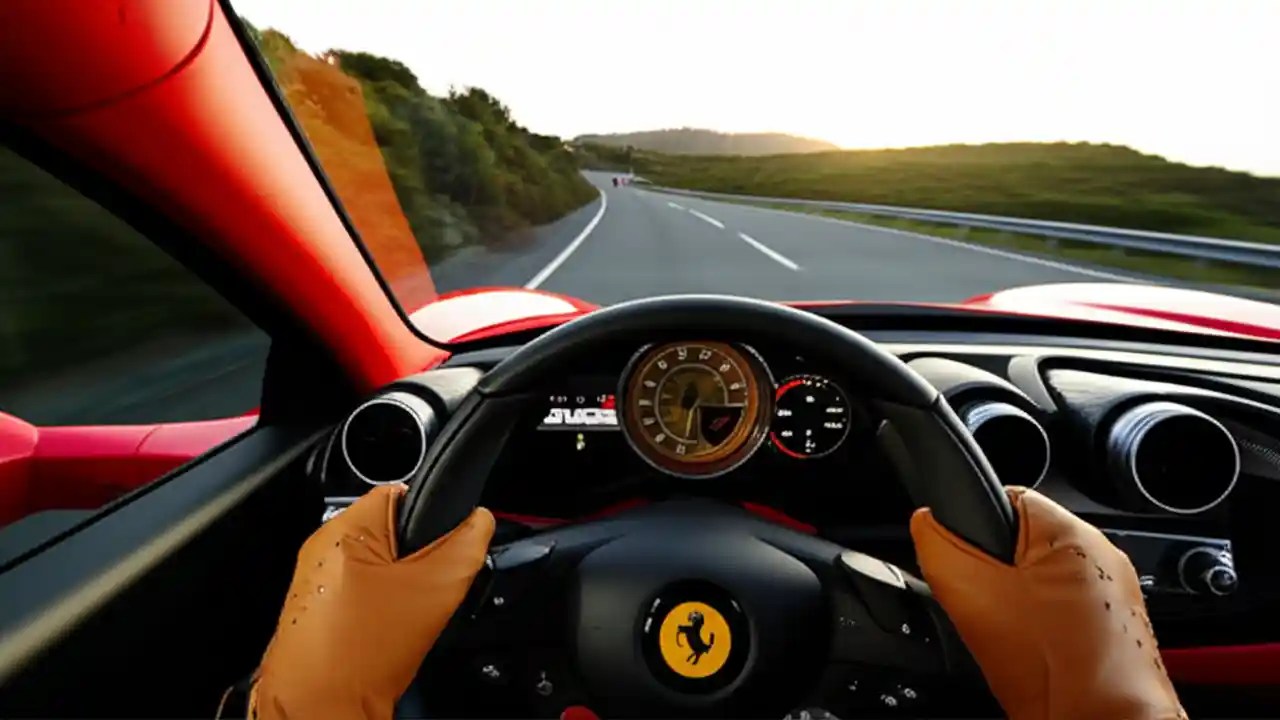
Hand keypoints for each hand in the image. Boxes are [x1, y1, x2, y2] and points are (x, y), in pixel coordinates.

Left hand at [249, 485, 493, 719]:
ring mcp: (315, 581)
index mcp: (344, 528)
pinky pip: (362, 594)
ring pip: (379, 566)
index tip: (444, 549)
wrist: (317, 711)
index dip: (432, 516)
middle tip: (424, 591)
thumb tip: (480, 518)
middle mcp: (321, 548)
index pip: (401, 492)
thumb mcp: (434, 591)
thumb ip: (464, 547)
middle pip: (392, 532)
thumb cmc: (361, 654)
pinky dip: (379, 608)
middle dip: (417, 558)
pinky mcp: (314, 611)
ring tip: (403, 616)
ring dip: (400, 585)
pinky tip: (384, 633)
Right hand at [911, 486, 1186, 719]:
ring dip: (1017, 602)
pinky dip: (1041, 627)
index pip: (1004, 497)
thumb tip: (924, 521)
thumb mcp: (972, 595)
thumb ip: (939, 547)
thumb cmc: (1054, 670)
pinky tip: (1035, 652)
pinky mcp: (1114, 628)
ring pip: (1038, 581)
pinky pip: (1060, 610)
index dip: (973, 528)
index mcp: (1073, 532)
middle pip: (1019, 544)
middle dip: (994, 573)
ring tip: (1015, 636)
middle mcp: (1103, 557)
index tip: (967, 564)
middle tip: (990, 609)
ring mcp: (1113, 595)